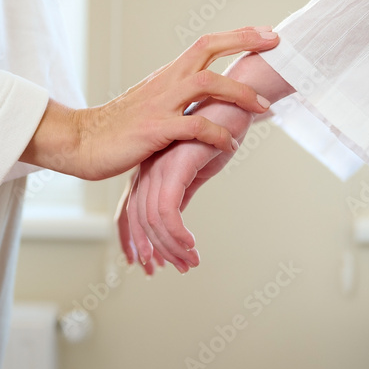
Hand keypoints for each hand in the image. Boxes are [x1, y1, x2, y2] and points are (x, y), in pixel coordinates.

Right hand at [20, 27, 277, 179]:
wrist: (80, 142)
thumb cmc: (116, 129)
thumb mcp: (151, 106)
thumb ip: (179, 102)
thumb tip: (207, 106)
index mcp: (166, 76)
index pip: (205, 44)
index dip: (237, 35)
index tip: (266, 32)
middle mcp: (165, 83)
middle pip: (208, 49)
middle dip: (244, 42)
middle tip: (274, 43)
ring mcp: (160, 105)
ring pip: (207, 84)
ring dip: (239, 94)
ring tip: (262, 108)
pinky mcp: (154, 130)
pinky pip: (194, 128)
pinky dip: (217, 135)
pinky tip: (229, 145)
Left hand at [116, 140, 230, 274]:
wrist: (236, 100)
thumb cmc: (218, 131)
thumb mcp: (194, 170)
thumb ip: (180, 193)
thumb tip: (174, 221)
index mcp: (149, 169)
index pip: (132, 212)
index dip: (139, 241)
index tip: (152, 265)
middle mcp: (148, 169)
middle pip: (139, 220)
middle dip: (158, 250)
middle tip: (181, 268)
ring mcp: (159, 166)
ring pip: (154, 220)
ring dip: (172, 247)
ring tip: (191, 261)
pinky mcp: (175, 166)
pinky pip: (168, 210)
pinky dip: (177, 233)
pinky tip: (192, 246)